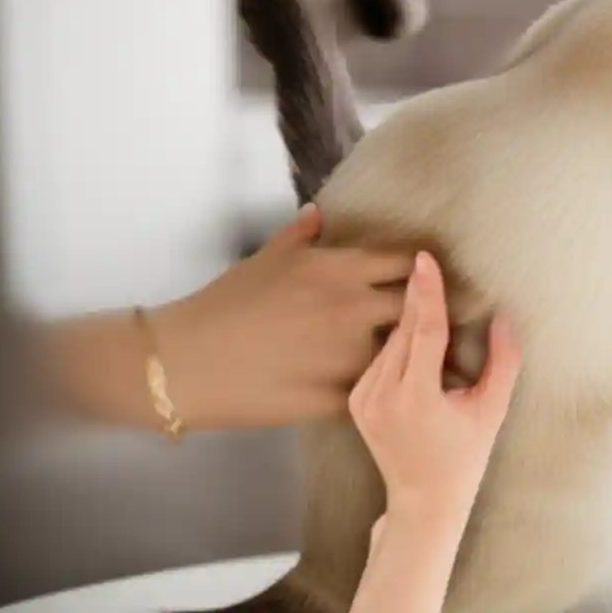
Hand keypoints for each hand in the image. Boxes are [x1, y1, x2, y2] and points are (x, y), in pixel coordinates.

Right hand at [151, 204, 410, 428]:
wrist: (187, 362)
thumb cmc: (224, 304)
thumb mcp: (266, 258)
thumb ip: (302, 236)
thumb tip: (320, 214)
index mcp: (341, 270)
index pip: (407, 264)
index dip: (419, 271)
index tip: (422, 279)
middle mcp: (355, 309)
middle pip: (417, 308)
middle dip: (422, 314)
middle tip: (423, 322)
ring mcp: (350, 357)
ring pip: (401, 355)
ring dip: (401, 356)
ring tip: (408, 362)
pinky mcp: (340, 398)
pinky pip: (375, 393)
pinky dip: (376, 391)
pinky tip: (378, 394)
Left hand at [350, 252, 521, 522]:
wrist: (422, 499)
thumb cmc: (465, 456)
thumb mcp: (492, 410)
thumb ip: (503, 362)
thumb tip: (504, 317)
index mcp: (417, 398)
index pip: (423, 331)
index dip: (427, 291)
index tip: (425, 258)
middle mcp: (382, 396)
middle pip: (403, 330)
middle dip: (420, 302)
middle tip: (432, 272)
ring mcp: (363, 399)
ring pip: (388, 341)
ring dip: (410, 325)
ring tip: (432, 326)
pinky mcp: (354, 401)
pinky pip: (378, 357)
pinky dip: (397, 346)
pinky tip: (414, 351)